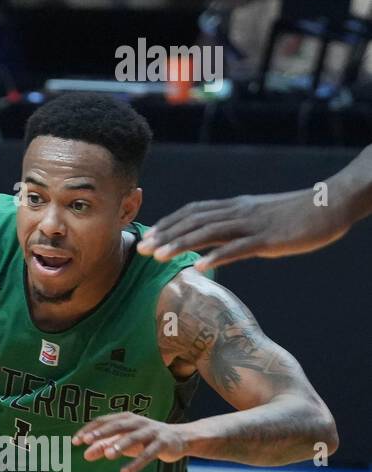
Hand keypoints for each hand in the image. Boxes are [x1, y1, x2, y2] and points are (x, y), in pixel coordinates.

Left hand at [73, 413, 188, 471]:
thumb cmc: (145, 439)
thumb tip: (85, 454)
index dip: (89, 430)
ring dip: (120, 445)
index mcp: (125, 418)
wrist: (179, 438)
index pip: (103, 421)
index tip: (75, 441)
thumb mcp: (123, 441)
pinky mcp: (162, 443)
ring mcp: (151, 431)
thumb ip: (105, 446)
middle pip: (117, 425)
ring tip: (107, 455)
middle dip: (102, 432)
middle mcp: (137, 421)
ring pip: (133, 437)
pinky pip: (148, 453)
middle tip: (87, 441)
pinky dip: (136, 463)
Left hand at [137, 189, 349, 269]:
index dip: (168, 223)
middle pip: (194, 221)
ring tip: (158, 257)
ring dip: (181, 244)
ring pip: (209, 233)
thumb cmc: (297, 214)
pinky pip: (239, 248)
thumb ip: (239, 229)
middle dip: (165, 235)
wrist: (330, 204)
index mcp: (235, 207)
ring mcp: (252, 225)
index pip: (193, 212)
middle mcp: (238, 212)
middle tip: (141, 249)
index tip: (148, 235)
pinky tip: (200, 267)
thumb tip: (219, 244)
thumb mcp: (260, 219)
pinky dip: (217, 256)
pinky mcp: (269, 239)